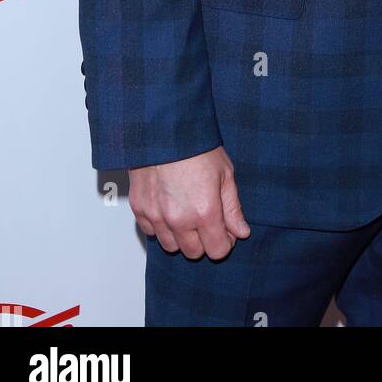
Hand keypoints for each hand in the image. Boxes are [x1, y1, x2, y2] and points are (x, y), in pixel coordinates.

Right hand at [129, 146, 250, 259]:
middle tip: (206, 219)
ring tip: (186, 212)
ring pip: (171, 246)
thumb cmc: (196, 146)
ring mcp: (157, 216)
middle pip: (194, 253)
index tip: (225, 231)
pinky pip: (151, 232)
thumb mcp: (225, 173)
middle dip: (203, 240)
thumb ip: (232, 208)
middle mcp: (179, 219)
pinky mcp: (140, 209)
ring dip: (180, 236)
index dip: (225, 242)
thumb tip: (241, 232)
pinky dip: (160, 225)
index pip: (217, 251)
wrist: (164, 128)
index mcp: (205, 211)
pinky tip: (169, 207)